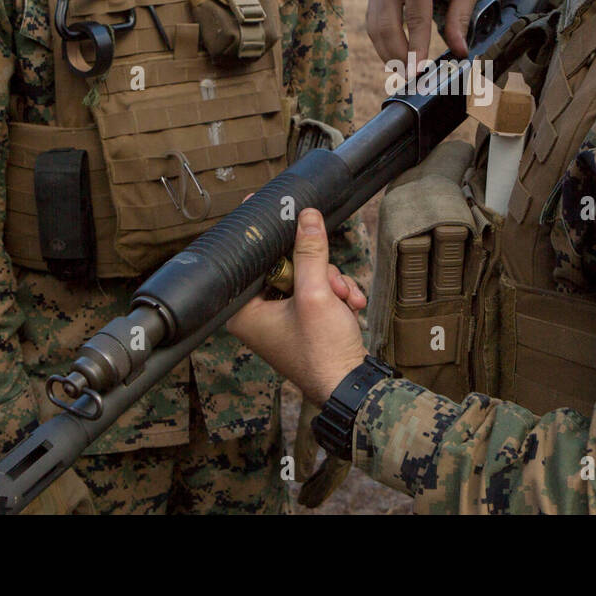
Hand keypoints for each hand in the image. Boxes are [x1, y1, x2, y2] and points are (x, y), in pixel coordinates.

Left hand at [227, 209, 367, 405]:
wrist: (350, 385)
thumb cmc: (323, 352)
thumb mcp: (316, 294)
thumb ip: (310, 252)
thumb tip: (307, 215)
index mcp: (245, 311)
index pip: (249, 260)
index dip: (266, 236)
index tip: (274, 210)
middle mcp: (257, 314)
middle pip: (285, 264)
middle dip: (318, 271)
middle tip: (332, 284)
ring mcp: (280, 318)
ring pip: (306, 275)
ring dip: (332, 283)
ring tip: (344, 300)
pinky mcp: (301, 321)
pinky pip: (317, 291)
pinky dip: (336, 295)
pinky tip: (350, 306)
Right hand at [367, 0, 482, 62]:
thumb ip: (461, 16)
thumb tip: (459, 50)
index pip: (415, 17)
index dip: (417, 47)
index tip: (419, 71)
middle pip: (386, 25)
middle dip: (397, 55)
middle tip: (411, 77)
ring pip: (374, 26)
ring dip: (387, 52)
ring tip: (403, 71)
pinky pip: (373, 20)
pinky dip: (383, 41)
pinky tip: (396, 56)